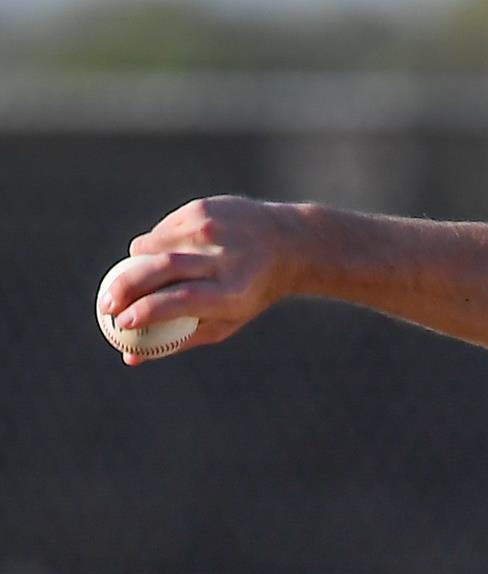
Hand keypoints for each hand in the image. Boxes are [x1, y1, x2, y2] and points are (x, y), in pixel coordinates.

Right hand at [98, 196, 299, 363]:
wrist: (287, 243)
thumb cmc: (249, 293)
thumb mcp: (227, 321)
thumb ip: (180, 338)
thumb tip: (130, 357)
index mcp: (234, 292)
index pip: (180, 301)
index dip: (145, 311)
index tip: (120, 323)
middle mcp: (224, 258)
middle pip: (160, 270)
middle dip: (123, 287)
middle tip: (105, 305)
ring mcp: (212, 229)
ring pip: (151, 247)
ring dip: (135, 265)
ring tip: (140, 278)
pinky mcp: (202, 208)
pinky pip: (159, 232)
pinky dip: (152, 247)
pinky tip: (169, 254)